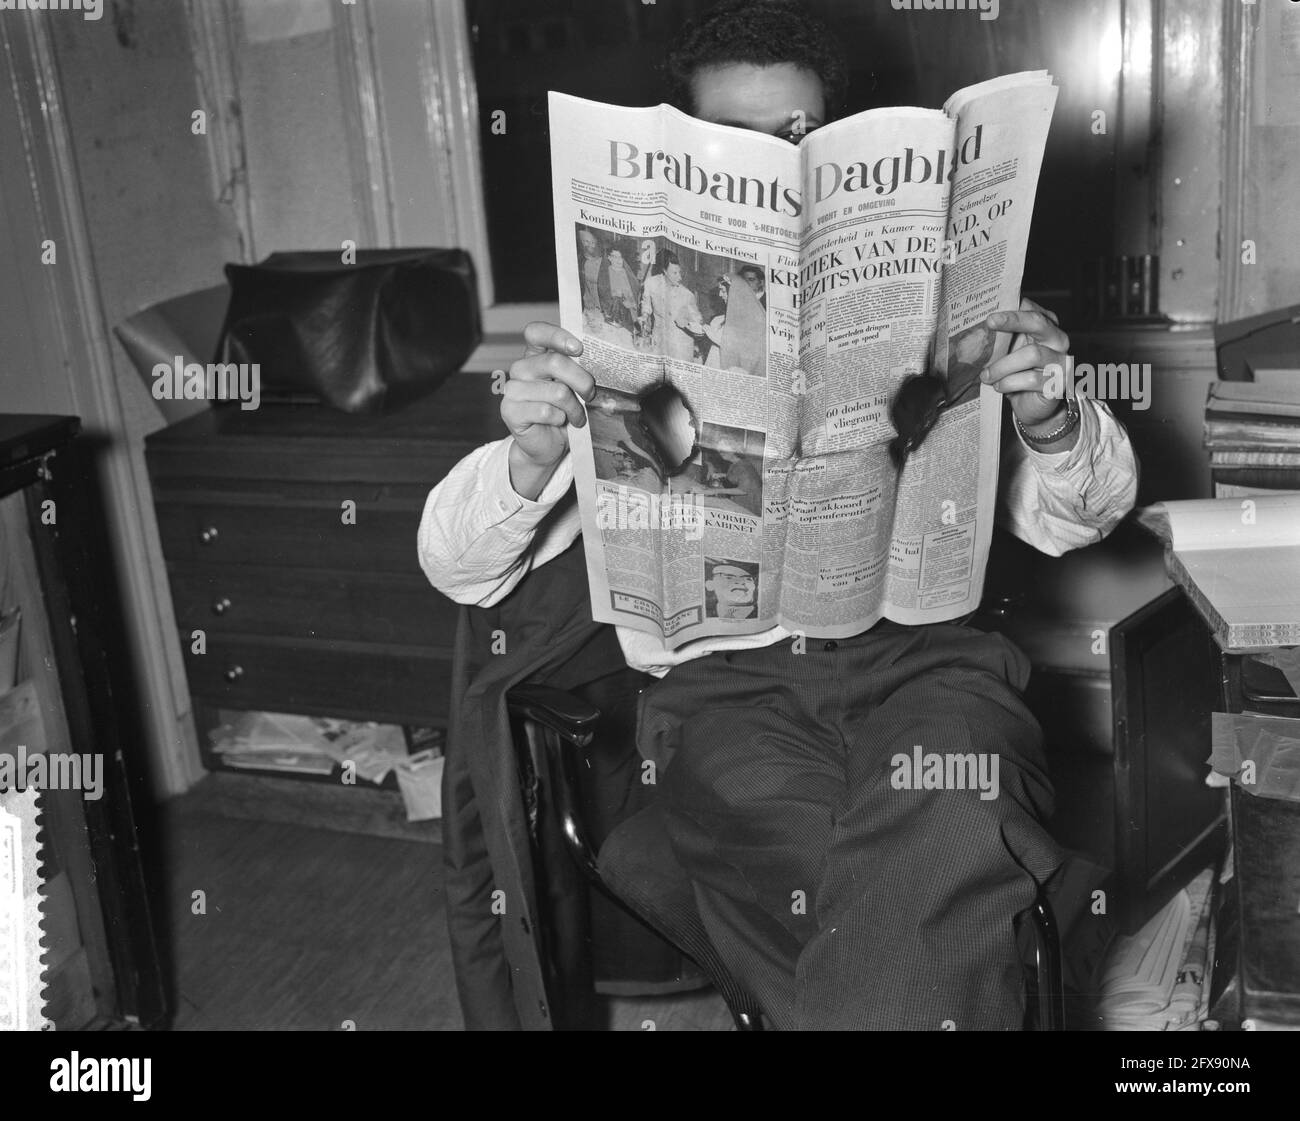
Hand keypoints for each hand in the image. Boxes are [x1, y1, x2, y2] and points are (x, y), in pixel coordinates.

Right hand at [501, 322, 594, 498]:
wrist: (549, 445)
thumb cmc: (565, 412)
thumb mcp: (574, 387)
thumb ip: (578, 369)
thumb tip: (597, 359)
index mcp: (536, 355)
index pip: (536, 332)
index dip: (557, 336)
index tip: (579, 349)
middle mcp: (521, 368)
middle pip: (555, 362)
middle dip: (582, 381)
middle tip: (591, 395)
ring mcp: (513, 389)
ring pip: (556, 392)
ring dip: (575, 408)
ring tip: (577, 417)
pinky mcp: (509, 410)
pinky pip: (545, 411)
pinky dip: (560, 419)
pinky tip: (560, 423)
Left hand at [980, 297, 1070, 428]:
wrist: (1031, 406)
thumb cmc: (1018, 374)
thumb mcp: (1007, 353)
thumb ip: (1001, 338)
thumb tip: (976, 327)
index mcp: (1046, 327)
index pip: (1031, 309)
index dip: (1011, 307)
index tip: (990, 309)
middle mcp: (1058, 340)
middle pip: (1038, 322)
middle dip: (1012, 320)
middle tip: (990, 322)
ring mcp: (1061, 361)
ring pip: (1032, 354)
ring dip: (1003, 365)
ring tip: (986, 376)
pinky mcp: (1058, 383)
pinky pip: (1031, 378)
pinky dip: (1010, 382)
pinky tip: (999, 386)